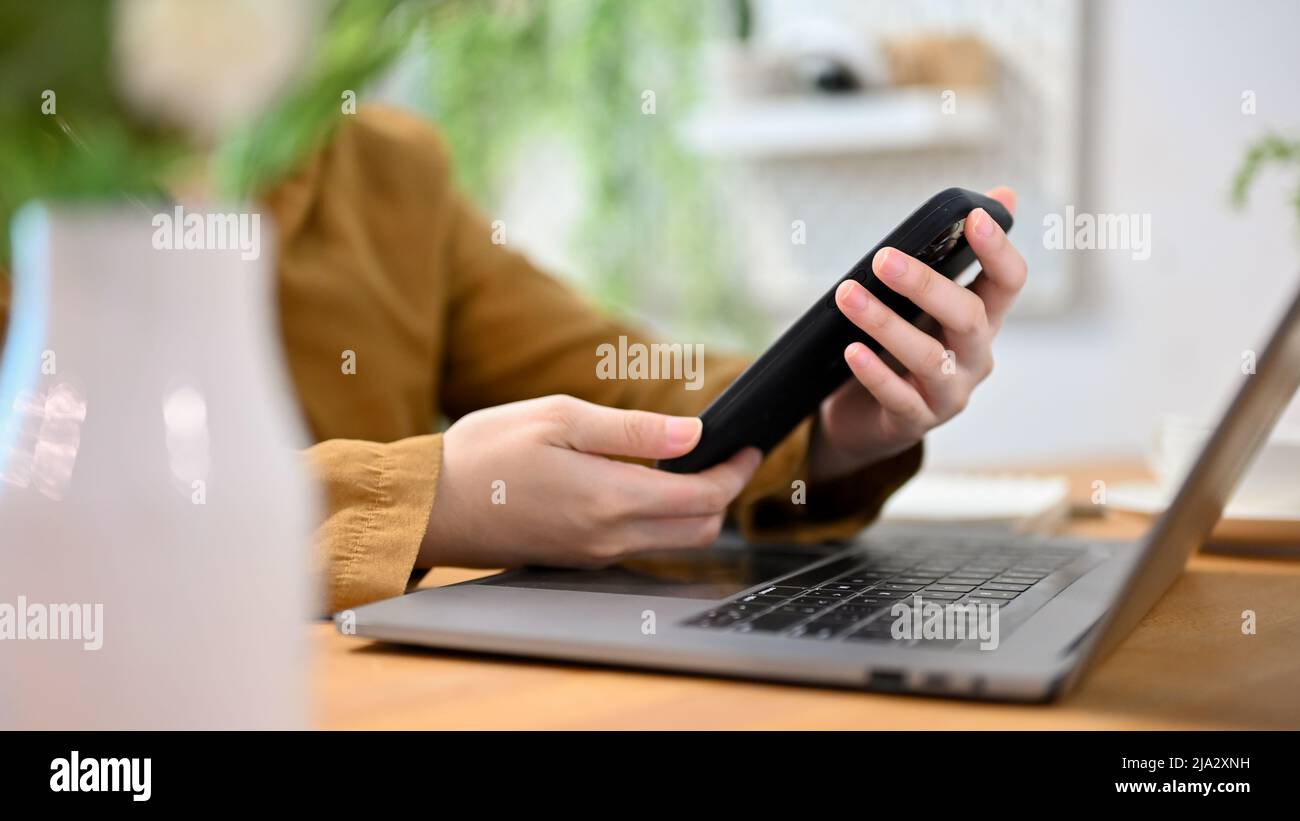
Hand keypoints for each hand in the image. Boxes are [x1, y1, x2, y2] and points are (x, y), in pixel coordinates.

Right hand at [420, 395, 762, 567]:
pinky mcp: (578, 557)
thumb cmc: (485, 454)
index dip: (735, 472)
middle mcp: (610, 538)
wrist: (428, 505)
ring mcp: (594, 553)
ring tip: (689, 465)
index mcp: (610, 500)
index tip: (747, 446)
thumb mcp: (559, 419)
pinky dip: (660, 518)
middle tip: (727, 455)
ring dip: (694, 508)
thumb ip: (632, 432)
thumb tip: (691, 435)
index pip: (703, 498)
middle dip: (723, 493)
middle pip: (700, 529)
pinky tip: (645, 484)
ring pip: (673, 541)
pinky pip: (639, 543)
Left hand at [810, 187, 1027, 481]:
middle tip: (883, 258)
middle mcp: (975, 357)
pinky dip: (875, 373)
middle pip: (968, 317)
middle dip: (926, 285)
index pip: (1008, 282)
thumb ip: (952, 254)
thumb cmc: (897, 348)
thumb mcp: (922, 302)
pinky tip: (852, 351)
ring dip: (884, 323)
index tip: (975, 217)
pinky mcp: (916, 421)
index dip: (997, 250)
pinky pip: (899, 398)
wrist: (865, 417)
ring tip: (847, 295)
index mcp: (982, 320)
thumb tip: (1005, 194)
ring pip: (928, 358)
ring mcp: (949, 393)